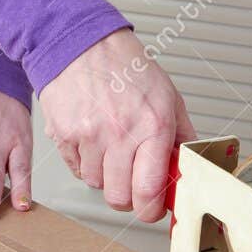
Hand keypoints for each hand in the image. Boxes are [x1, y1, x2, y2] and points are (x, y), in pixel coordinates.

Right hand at [37, 27, 194, 222]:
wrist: (81, 42)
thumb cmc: (125, 65)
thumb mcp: (168, 96)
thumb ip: (182, 136)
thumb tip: (188, 167)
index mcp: (153, 126)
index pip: (150, 193)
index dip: (151, 209)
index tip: (153, 206)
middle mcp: (120, 134)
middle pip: (119, 198)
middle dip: (127, 196)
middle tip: (131, 181)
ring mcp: (89, 135)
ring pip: (96, 184)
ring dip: (105, 175)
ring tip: (110, 148)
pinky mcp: (63, 134)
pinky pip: (75, 168)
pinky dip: (84, 161)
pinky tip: (91, 139)